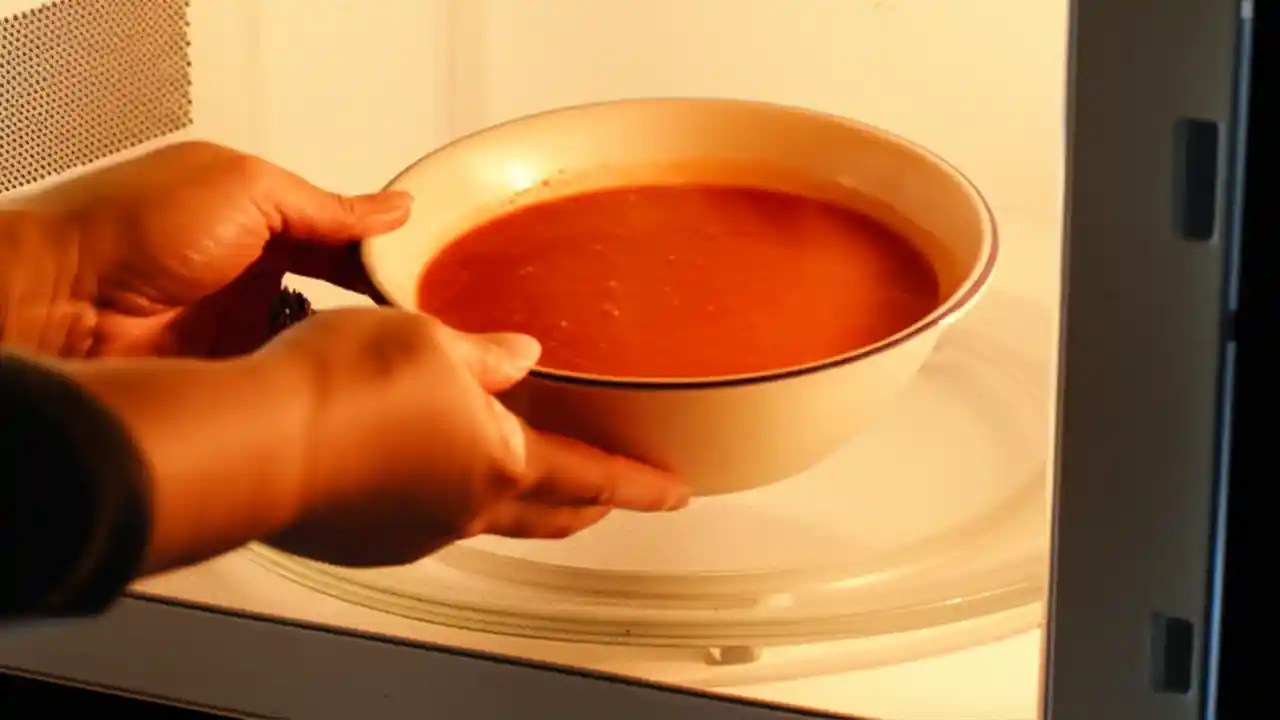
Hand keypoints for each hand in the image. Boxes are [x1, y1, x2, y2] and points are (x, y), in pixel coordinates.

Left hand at [26, 140, 409, 357]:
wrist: (60, 298)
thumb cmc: (131, 226)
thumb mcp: (248, 188)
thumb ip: (326, 206)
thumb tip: (391, 209)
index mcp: (256, 212)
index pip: (340, 236)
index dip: (381, 254)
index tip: (424, 274)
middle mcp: (248, 268)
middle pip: (336, 291)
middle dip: (375, 305)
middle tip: (418, 321)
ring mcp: (237, 323)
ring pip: (317, 338)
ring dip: (346, 344)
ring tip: (388, 352)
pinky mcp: (226, 370)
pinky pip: (286, 374)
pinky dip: (311, 377)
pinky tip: (340, 379)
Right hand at [70, 306, 688, 571]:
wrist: (248, 443)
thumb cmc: (337, 390)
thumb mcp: (428, 339)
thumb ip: (482, 352)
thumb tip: (516, 353)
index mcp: (497, 463)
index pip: (592, 478)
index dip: (639, 485)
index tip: (672, 492)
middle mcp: (461, 508)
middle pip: (549, 515)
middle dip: (587, 505)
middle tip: (609, 494)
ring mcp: (411, 530)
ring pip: (486, 519)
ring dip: (517, 501)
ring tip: (520, 474)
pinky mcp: (363, 535)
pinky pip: (423, 517)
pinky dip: (445, 496)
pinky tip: (422, 467)